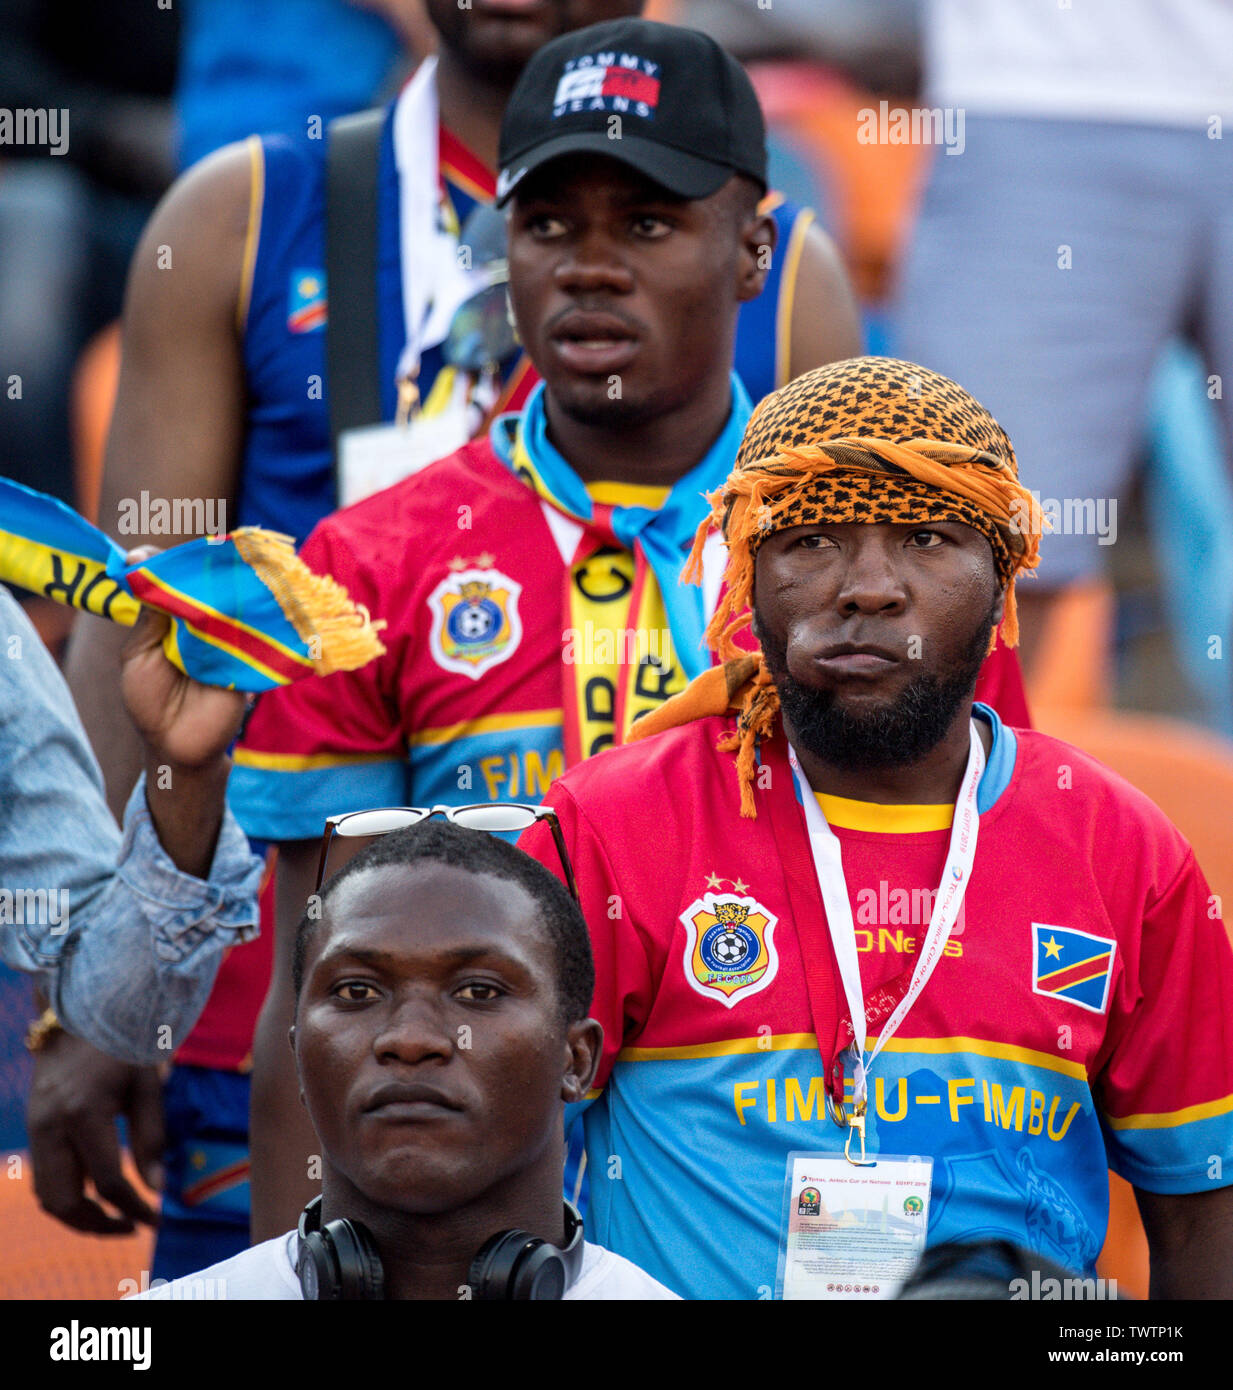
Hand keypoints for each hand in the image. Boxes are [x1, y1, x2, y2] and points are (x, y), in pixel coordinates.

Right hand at [27, 1031, 163, 1234]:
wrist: (79, 1012)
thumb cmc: (122, 1043)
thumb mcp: (146, 1085)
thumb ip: (151, 1138)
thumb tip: (157, 1190)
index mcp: (84, 1113)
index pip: (108, 1181)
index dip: (135, 1207)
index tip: (157, 1221)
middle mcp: (51, 1126)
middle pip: (64, 1201)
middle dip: (97, 1224)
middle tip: (132, 1226)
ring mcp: (35, 1128)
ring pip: (47, 1195)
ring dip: (78, 1214)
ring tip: (116, 1216)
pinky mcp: (33, 1127)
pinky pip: (43, 1176)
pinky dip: (66, 1194)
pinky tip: (96, 1193)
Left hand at [119, 548, 247, 769]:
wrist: (177, 745)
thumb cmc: (150, 702)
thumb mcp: (138, 656)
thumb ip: (148, 620)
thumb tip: (150, 576)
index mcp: (167, 620)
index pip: (165, 582)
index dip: (156, 563)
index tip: (138, 556)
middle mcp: (198, 622)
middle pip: (200, 584)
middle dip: (194, 567)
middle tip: (183, 556)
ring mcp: (226, 637)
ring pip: (227, 602)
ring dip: (223, 586)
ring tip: (215, 569)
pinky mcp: (249, 654)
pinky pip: (250, 630)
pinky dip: (246, 615)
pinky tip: (243, 597)